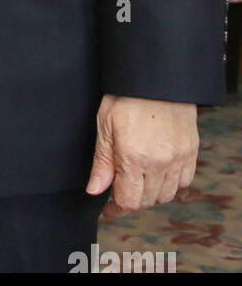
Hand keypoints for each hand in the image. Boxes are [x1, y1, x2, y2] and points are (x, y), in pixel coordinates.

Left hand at [87, 93, 198, 210]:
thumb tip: (95, 190)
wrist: (157, 78)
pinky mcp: (191, 152)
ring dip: (151, 192)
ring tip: (138, 177)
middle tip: (120, 186)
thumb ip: (102, 162)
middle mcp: (159, 163)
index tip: (108, 208)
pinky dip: (171, 183)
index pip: (129, 201)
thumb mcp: (105, 125)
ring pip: (166, 194)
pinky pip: (184, 181)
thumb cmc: (126, 96)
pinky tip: (158, 170)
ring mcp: (178, 158)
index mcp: (133, 157)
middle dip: (131, 197)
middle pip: (146, 200)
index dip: (116, 207)